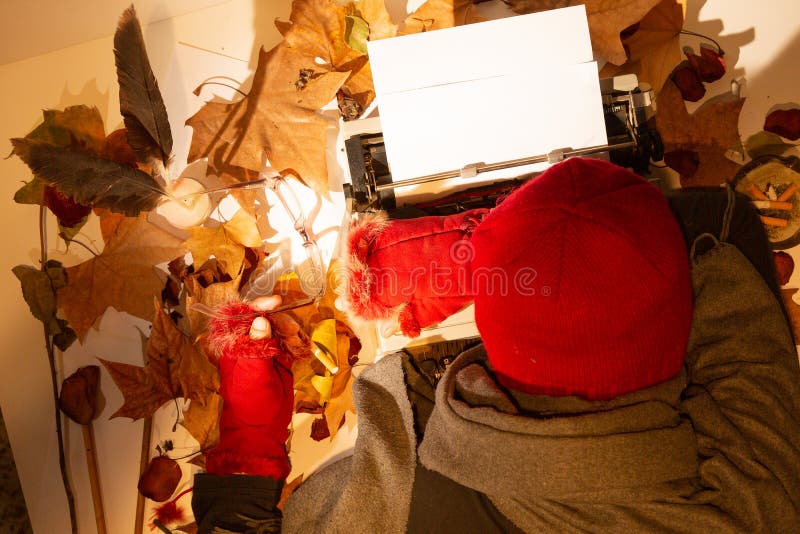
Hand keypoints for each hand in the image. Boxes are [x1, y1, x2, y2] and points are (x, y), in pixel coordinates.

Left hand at [205, 295, 306, 479]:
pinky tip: (303, 348)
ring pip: (280, 329)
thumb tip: (261, 320)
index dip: (257, 305)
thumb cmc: (250, 403)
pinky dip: (298, 343)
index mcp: (234, 346)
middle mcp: (249, 345)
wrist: (261, 430)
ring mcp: (265, 352)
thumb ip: (258, 346)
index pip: (241, 316)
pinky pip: (289, 343)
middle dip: (281, 321)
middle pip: (265, 319)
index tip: (276, 301)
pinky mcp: (280, 361)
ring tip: (300, 343)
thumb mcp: (254, 374)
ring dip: (292, 332)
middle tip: (294, 331)